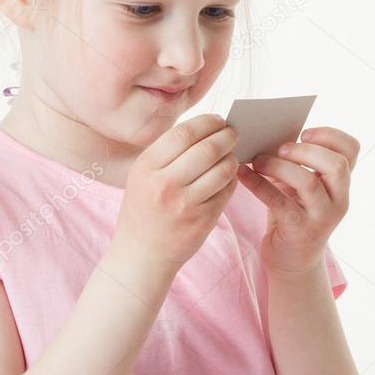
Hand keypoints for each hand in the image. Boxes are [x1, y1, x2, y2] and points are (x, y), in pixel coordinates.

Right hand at [114, 114, 239, 272]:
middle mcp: (164, 184)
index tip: (218, 120)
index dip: (207, 122)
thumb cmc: (145, 207)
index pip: (184, 133)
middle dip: (227, 136)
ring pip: (222, 169)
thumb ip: (169, 151)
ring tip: (232, 155)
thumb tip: (206, 126)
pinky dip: (232, 179)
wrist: (141, 253)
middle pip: (207, 148)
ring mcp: (184, 204)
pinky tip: (228, 176)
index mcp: (147, 167)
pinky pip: (227, 191)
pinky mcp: (202, 220)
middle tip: (233, 133)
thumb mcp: (143, 175)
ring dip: (233, 158)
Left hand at [236, 126, 359, 274]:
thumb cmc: (293, 212)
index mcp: (340, 182)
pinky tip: (243, 175)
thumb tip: (268, 131)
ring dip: (280, 167)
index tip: (304, 132)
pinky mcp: (301, 231)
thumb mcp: (301, 186)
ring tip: (258, 161)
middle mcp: (339, 199)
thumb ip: (297, 162)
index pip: (352, 150)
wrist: (291, 260)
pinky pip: (280, 203)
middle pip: (337, 165)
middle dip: (306, 151)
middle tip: (281, 148)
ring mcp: (323, 217)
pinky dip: (259, 185)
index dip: (331, 135)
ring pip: (309, 183)